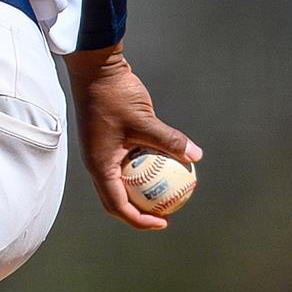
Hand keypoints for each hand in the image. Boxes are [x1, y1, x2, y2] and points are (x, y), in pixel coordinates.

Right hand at [64, 43, 202, 231]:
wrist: (95, 69)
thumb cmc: (114, 95)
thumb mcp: (144, 120)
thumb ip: (169, 140)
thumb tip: (195, 156)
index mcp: (99, 166)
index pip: (117, 205)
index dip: (140, 220)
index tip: (164, 222)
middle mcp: (97, 163)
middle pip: (116, 200)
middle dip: (140, 212)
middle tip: (166, 215)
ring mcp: (101, 152)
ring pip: (121, 182)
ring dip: (141, 191)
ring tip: (166, 194)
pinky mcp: (108, 140)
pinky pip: (126, 163)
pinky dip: (143, 169)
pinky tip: (164, 164)